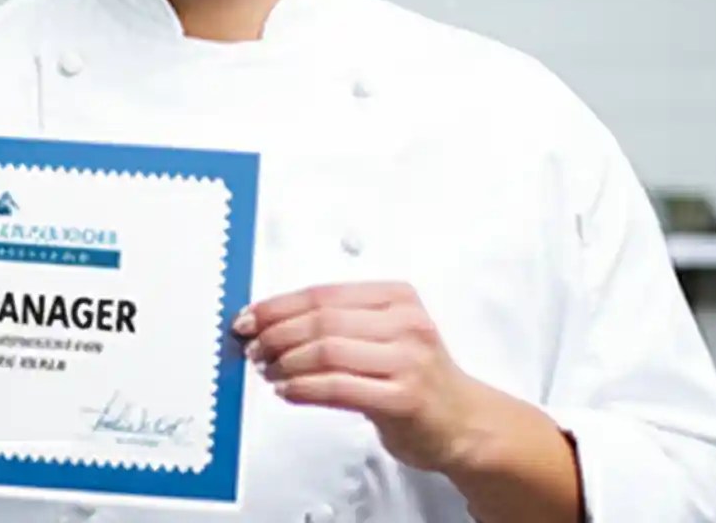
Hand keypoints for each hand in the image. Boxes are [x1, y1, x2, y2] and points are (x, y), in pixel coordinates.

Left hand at [233, 282, 486, 473]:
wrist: (465, 422)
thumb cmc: (418, 378)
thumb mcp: (386, 334)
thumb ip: (339, 323)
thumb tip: (272, 322)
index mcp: (397, 297)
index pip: (323, 293)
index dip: (278, 306)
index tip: (250, 318)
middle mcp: (406, 323)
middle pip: (321, 320)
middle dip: (276, 334)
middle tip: (252, 348)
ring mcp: (408, 360)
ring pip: (327, 351)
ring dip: (285, 362)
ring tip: (267, 371)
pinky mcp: (404, 398)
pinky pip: (338, 388)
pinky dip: (303, 388)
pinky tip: (287, 390)